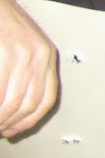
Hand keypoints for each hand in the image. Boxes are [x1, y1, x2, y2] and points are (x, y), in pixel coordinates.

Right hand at [0, 0, 58, 136]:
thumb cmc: (3, 26)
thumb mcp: (24, 49)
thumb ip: (24, 76)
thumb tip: (15, 111)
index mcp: (47, 58)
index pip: (46, 99)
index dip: (29, 121)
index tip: (14, 131)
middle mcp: (39, 57)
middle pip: (28, 104)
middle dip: (9, 123)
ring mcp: (22, 55)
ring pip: (12, 101)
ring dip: (0, 117)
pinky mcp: (5, 52)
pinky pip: (0, 89)